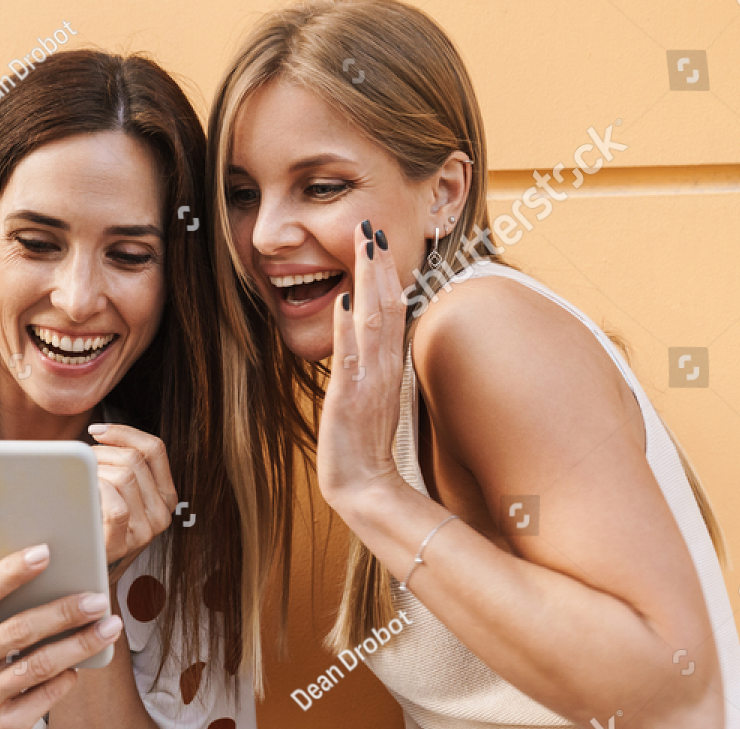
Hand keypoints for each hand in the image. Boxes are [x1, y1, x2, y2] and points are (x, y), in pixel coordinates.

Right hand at [0, 545, 122, 728]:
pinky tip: (82, 665)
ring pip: (41, 665)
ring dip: (82, 644)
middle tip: (99, 599)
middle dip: (66, 611)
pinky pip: (48, 696)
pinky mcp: (3, 728)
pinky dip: (68, 677)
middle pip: (21, 630)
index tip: (46, 552)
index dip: (13, 571)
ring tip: (110, 627)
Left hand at [86, 423, 178, 577]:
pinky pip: (116, 505)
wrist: (86, 573)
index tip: (96, 431)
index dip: (124, 432)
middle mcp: (162, 512)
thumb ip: (122, 466)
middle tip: (79, 464)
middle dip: (101, 453)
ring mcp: (147, 530)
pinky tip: (82, 494)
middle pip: (133, 459)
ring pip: (124, 476)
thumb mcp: (120, 494)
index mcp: (166, 495)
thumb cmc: (96, 525)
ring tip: (79, 481)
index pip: (155, 449)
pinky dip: (96, 491)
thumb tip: (99, 432)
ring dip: (94, 471)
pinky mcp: (126, 544)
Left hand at [318, 220, 407, 510]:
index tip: (381, 243)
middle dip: (381, 266)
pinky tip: (345, 299)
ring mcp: (368, 383)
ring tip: (367, 246)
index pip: (394, 313)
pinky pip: (351, 357)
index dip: (388, 276)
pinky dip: (348, 327)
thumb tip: (363, 336)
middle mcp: (383, 370)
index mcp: (388, 368)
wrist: (364, 489)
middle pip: (389, 307)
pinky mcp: (349, 400)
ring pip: (375, 323)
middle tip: (375, 227)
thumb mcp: (370, 400)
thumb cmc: (364, 448)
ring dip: (370, 282)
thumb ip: (370, 367)